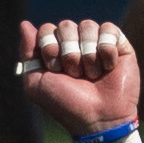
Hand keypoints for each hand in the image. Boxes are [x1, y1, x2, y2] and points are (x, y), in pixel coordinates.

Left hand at [18, 20, 140, 139]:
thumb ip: (28, 53)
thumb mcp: (36, 83)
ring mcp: (96, 43)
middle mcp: (75, 44)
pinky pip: (108, 29)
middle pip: (66, 25)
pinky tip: (108, 67)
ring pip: (87, 25)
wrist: (98, 118)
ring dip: (87, 54)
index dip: (49, 47)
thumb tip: (24, 24)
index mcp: (55, 51)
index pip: (47, 29)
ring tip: (92, 74)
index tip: (54, 69)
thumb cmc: (65, 103)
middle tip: (74, 74)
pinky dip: (106, 50)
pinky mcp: (119, 44)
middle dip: (68, 52)